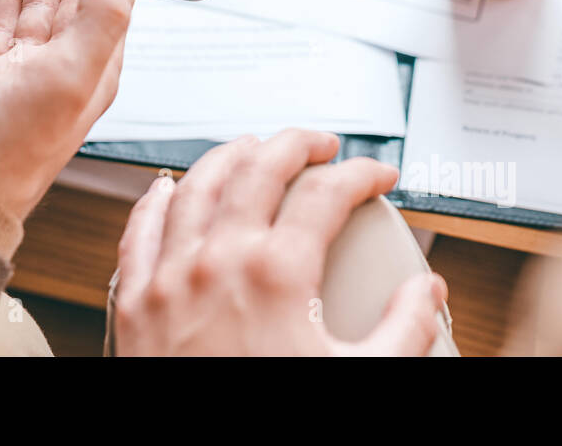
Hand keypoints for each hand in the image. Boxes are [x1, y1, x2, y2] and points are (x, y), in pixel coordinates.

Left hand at [113, 129, 445, 355]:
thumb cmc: (277, 424)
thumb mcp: (361, 379)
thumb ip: (404, 331)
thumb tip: (428, 294)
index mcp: (277, 272)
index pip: (327, 193)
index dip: (361, 174)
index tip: (377, 175)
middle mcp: (218, 260)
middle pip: (258, 167)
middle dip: (296, 143)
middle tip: (320, 144)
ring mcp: (169, 277)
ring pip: (195, 184)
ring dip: (229, 156)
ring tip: (253, 148)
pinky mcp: (133, 304)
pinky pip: (138, 230)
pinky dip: (156, 200)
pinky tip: (168, 188)